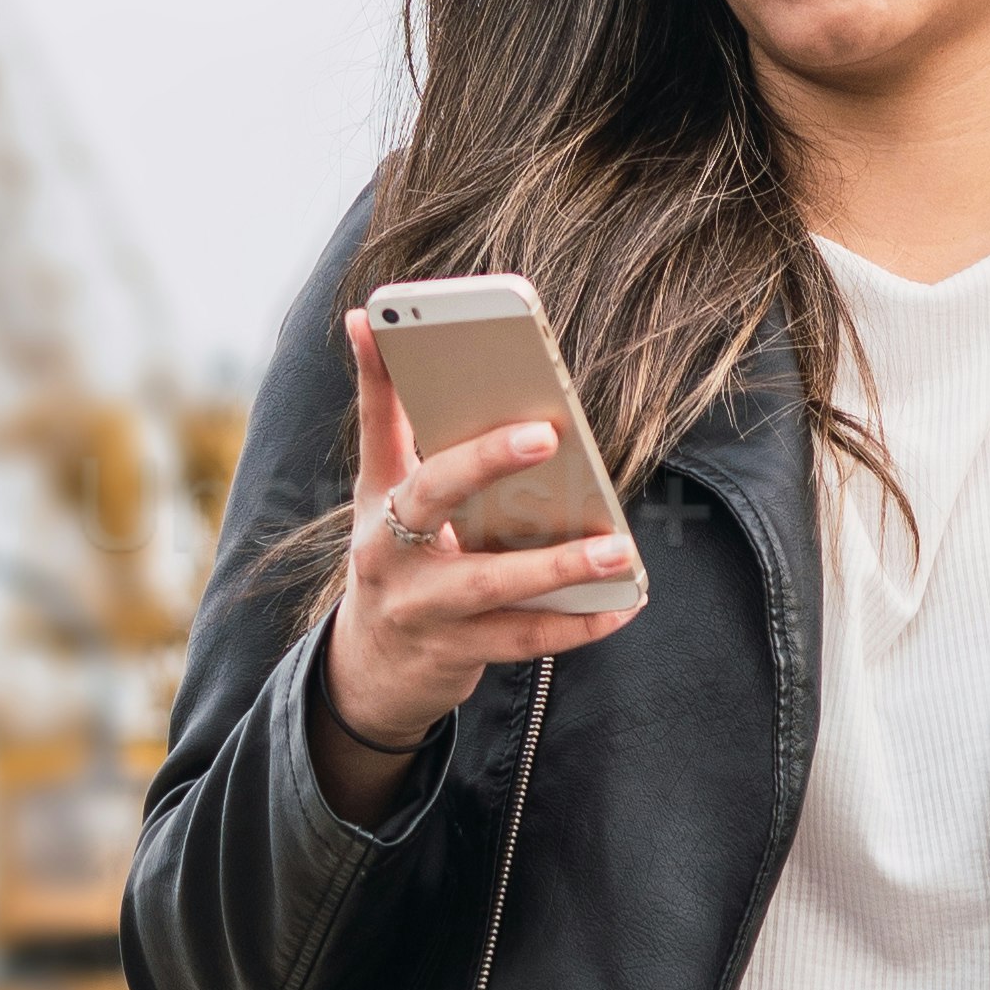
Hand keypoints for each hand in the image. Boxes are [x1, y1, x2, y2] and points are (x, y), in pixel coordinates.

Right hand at [307, 317, 648, 809]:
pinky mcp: (456, 654)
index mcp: (376, 498)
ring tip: (615, 548)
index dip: (381, 380)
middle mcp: (387, 552)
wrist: (372, 669)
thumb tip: (367, 320)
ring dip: (555, 566)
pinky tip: (623, 603)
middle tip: (546, 435)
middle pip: (433, 499)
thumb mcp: (380, 489)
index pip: (377, 427)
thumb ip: (388, 414)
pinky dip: (575, 623)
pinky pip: (521, 638)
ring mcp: (420, 608)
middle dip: (484, 463)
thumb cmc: (394, 557)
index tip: (389, 324)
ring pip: (488, 583)